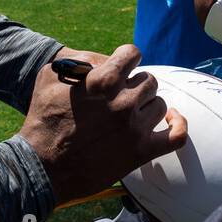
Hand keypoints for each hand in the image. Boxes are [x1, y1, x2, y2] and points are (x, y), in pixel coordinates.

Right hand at [18, 44, 187, 203]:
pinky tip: (171, 120)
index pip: (132, 54)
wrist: (43, 167)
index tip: (121, 68)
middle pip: (149, 81)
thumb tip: (101, 61)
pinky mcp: (141, 151)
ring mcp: (135, 127)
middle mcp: (123, 102)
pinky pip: (177, 135)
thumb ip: (78, 62)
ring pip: (160, 105)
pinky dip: (178, 125)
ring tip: (130, 115)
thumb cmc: (43, 120)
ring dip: (147, 107)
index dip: (126, 59)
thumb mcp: (49, 78)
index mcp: (102, 80)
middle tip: (119, 98)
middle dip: (134, 86)